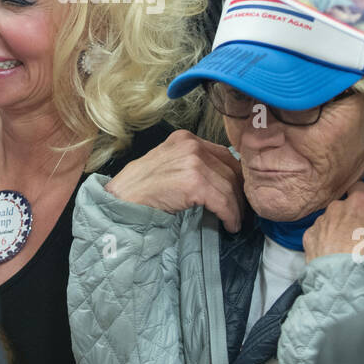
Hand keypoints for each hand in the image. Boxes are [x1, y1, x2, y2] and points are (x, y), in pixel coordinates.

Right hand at [104, 130, 243, 232]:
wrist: (122, 199)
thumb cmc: (141, 186)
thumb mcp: (167, 162)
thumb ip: (191, 163)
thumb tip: (221, 179)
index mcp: (185, 138)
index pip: (223, 154)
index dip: (235, 176)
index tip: (238, 192)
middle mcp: (191, 146)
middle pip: (230, 169)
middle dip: (239, 192)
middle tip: (242, 210)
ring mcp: (193, 163)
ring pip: (229, 187)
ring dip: (236, 208)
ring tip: (236, 221)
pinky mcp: (194, 183)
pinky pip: (223, 202)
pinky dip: (230, 216)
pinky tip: (230, 225)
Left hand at [303, 182, 363, 269]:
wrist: (343, 277)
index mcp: (361, 202)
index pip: (361, 187)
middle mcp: (338, 206)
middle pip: (346, 206)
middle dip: (353, 217)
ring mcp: (321, 221)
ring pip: (331, 221)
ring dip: (337, 230)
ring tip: (347, 250)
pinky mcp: (309, 237)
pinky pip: (318, 236)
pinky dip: (324, 243)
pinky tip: (332, 257)